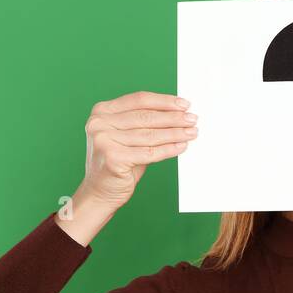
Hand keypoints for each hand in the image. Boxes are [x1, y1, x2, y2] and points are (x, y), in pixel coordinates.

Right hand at [56, 91, 197, 244]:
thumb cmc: (118, 163)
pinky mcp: (113, 158)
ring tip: (192, 132)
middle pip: (146, 117)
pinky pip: (149, 152)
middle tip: (192, 119)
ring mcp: (104, 140)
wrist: (99, 192)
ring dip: (175, 133)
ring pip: (149, 135)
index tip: (184, 104)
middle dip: (173, 118)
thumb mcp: (127, 137)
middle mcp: (99, 123)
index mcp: (102, 111)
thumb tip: (178, 114)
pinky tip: (181, 146)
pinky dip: (168, 149)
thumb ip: (145, 124)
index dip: (164, 101)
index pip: (139, 100)